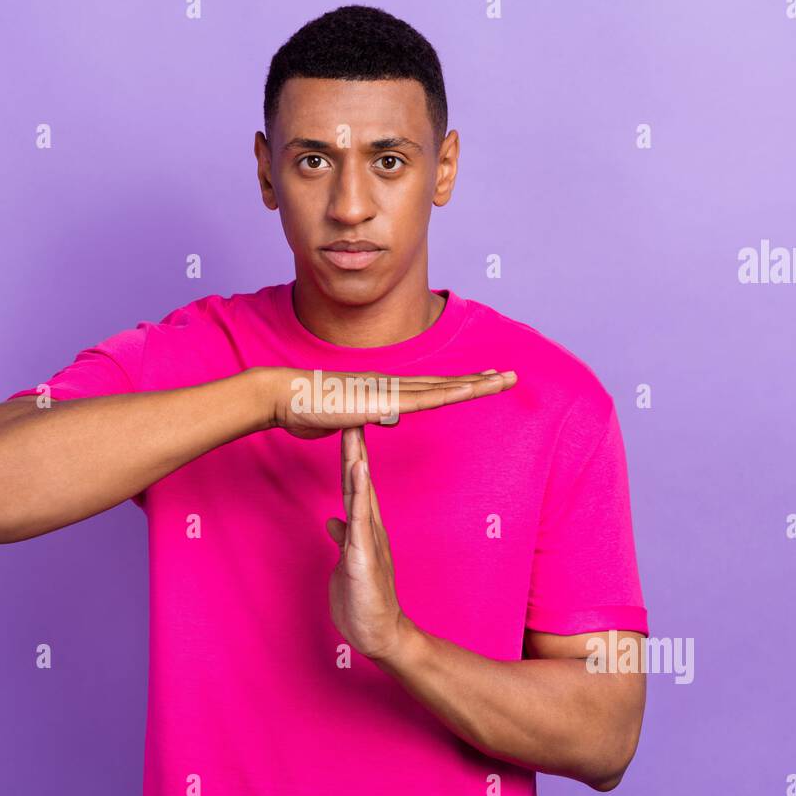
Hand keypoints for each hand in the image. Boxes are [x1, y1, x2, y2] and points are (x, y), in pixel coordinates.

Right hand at [256, 366, 516, 439]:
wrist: (285, 396)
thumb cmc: (306, 408)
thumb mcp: (343, 417)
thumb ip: (363, 417)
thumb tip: (377, 420)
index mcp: (384, 390)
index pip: (428, 388)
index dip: (457, 384)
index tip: (482, 380)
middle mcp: (392, 385)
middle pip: (444, 383)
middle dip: (479, 380)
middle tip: (510, 375)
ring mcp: (390, 391)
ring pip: (443, 388)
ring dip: (477, 384)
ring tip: (505, 379)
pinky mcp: (383, 402)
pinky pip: (426, 399)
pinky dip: (451, 393)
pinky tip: (472, 390)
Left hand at [325, 424, 409, 660]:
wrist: (379, 634)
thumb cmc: (363, 600)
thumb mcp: (346, 563)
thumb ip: (343, 538)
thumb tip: (333, 521)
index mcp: (364, 527)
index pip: (354, 483)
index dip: (349, 454)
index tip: (345, 424)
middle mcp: (370, 526)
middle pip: (359, 478)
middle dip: (355, 444)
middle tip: (352, 408)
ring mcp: (369, 538)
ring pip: (362, 491)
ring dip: (358, 459)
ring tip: (356, 428)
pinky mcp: (364, 554)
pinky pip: (361, 517)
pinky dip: (359, 492)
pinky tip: (358, 470)